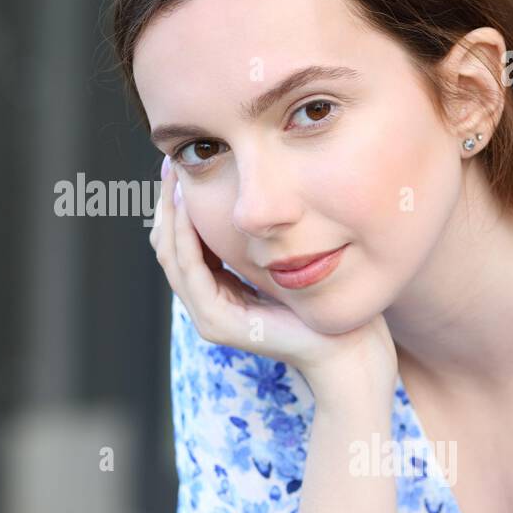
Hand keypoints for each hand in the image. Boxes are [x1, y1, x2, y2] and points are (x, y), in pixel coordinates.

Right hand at [150, 155, 397, 386]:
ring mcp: (209, 317)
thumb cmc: (324, 300)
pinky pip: (191, 271)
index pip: (181, 247)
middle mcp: (207, 307)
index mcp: (218, 294)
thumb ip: (259, 242)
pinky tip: (188, 208)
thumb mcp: (281, 261)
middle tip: (169, 165)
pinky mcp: (218, 322)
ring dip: (170, 216)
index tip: (178, 170)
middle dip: (166, 205)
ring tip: (173, 180)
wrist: (346, 346)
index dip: (174, 208)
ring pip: (172, 258)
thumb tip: (248, 201)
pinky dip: (186, 237)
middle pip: (168, 249)